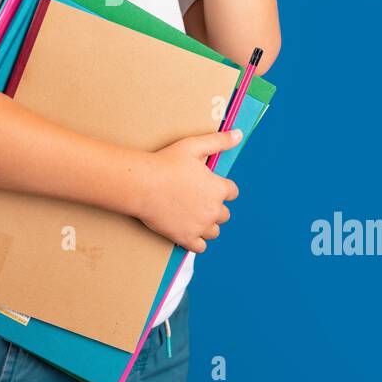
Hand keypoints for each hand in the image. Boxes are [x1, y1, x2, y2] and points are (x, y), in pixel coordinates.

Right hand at [134, 128, 242, 252]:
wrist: (142, 184)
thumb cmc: (166, 163)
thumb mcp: (193, 146)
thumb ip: (219, 141)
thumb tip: (239, 134)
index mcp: (218, 188)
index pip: (232, 192)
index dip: (221, 188)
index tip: (208, 185)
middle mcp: (213, 210)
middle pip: (224, 214)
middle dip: (214, 207)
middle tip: (196, 199)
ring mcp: (200, 226)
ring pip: (214, 231)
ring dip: (207, 224)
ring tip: (192, 215)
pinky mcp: (186, 238)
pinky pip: (201, 247)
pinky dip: (196, 241)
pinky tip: (187, 230)